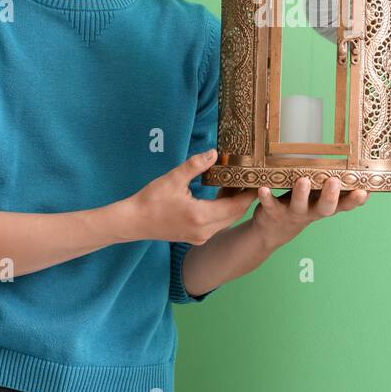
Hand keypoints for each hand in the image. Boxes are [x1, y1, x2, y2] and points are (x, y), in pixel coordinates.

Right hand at [129, 149, 256, 244]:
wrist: (133, 222)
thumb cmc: (151, 200)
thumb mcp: (173, 178)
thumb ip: (196, 165)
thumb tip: (214, 153)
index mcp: (201, 216)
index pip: (236, 206)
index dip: (248, 194)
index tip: (257, 180)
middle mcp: (204, 231)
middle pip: (234, 215)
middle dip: (243, 198)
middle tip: (249, 180)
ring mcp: (200, 237)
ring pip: (226, 221)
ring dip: (233, 205)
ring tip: (236, 184)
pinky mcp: (195, 238)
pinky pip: (217, 225)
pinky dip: (222, 212)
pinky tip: (220, 196)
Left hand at [252, 176, 369, 248]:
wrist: (272, 232)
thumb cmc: (301, 208)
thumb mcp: (320, 202)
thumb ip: (338, 193)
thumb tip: (365, 180)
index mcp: (324, 207)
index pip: (344, 205)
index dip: (354, 200)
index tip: (364, 191)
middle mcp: (310, 212)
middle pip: (324, 208)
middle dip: (330, 196)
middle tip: (334, 182)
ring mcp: (292, 213)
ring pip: (298, 205)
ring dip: (300, 193)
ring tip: (302, 181)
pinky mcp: (273, 212)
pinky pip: (270, 204)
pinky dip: (266, 197)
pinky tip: (263, 188)